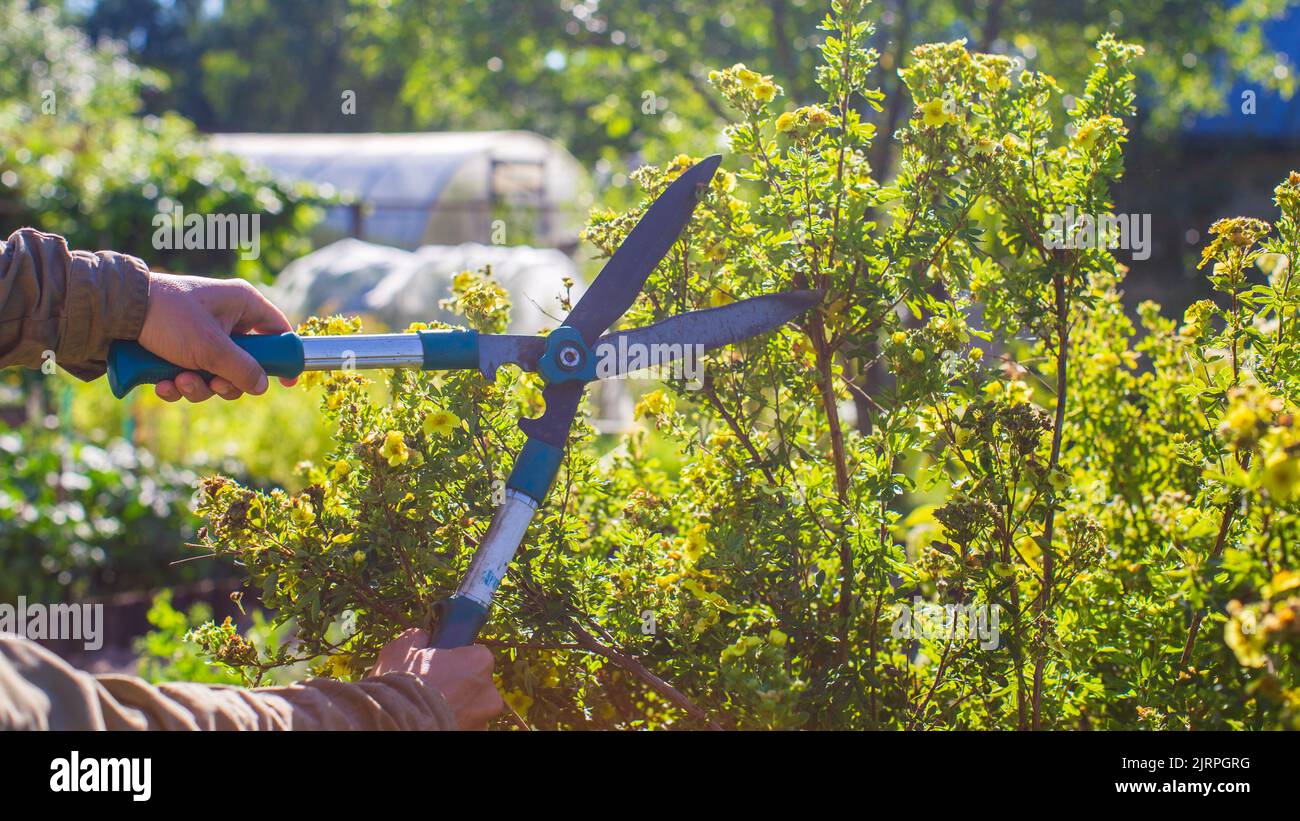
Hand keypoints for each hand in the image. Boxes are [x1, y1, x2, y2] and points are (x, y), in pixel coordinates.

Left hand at [137, 272, 297, 401]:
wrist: (114, 312)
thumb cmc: (168, 317)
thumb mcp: (210, 348)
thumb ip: (242, 369)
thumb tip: (262, 386)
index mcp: (242, 304)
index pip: (277, 329)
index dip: (284, 356)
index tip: (287, 382)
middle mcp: (226, 319)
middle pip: (245, 363)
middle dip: (225, 381)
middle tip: (213, 384)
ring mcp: (202, 335)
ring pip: (216, 374)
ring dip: (197, 386)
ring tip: (177, 380)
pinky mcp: (179, 349)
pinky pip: (191, 375)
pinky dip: (177, 384)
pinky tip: (161, 383)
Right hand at [371, 628, 504, 729]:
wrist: (396, 724)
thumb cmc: (403, 685)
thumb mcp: (402, 649)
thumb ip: (417, 637)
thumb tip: (422, 636)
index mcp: (480, 662)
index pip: (476, 655)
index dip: (457, 660)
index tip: (441, 666)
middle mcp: (490, 692)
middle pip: (476, 684)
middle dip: (460, 686)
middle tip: (433, 689)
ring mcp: (484, 719)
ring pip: (472, 708)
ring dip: (457, 707)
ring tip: (430, 709)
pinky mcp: (475, 736)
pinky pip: (466, 726)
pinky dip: (453, 723)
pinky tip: (433, 722)